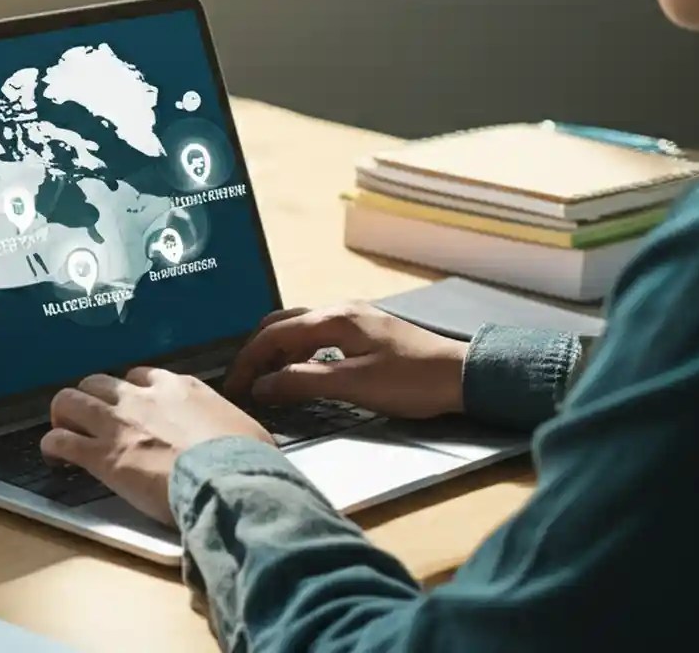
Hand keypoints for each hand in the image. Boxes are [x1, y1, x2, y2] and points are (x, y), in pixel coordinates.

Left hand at [40, 367, 274, 524]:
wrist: (228, 480)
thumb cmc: (245, 460)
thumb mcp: (244, 429)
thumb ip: (225, 427)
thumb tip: (237, 441)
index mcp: (179, 388)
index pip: (142, 376)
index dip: (132, 390)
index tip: (134, 406)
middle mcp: (142, 398)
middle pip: (98, 382)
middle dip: (92, 397)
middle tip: (93, 419)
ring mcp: (117, 424)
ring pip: (70, 401)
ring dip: (63, 414)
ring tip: (64, 429)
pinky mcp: (101, 456)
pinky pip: (60, 441)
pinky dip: (53, 446)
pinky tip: (55, 457)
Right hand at [223, 302, 468, 418]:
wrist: (464, 376)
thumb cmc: (411, 382)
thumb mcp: (352, 385)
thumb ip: (302, 382)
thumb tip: (262, 385)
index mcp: (333, 319)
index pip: (273, 334)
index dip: (248, 361)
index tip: (234, 388)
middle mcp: (339, 310)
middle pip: (282, 324)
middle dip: (257, 352)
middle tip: (243, 382)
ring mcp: (354, 318)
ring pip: (299, 329)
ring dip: (276, 352)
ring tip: (265, 381)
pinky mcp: (365, 331)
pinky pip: (317, 336)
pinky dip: (297, 352)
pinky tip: (298, 373)